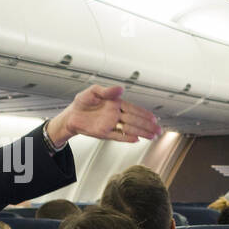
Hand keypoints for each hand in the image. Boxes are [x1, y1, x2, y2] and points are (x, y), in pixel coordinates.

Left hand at [46, 85, 162, 145]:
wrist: (70, 115)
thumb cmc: (82, 102)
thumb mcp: (93, 91)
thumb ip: (107, 91)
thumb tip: (120, 88)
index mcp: (115, 104)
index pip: (133, 109)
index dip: (144, 114)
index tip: (154, 118)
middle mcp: (115, 115)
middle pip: (134, 121)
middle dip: (147, 125)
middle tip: (158, 130)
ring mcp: (110, 125)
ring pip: (129, 129)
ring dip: (141, 132)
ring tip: (152, 136)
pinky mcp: (104, 133)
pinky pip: (117, 136)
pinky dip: (126, 138)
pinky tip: (136, 139)